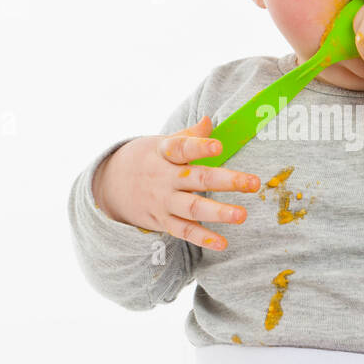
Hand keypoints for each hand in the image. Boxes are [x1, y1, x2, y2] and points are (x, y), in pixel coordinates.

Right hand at [92, 115, 260, 250]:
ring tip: (241, 215)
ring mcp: (163, 201)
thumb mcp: (161, 143)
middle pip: (197, 179)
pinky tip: (222, 243)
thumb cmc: (146, 159)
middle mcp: (165, 178)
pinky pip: (184, 231)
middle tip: (253, 183)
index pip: (182, 148)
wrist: (110, 185)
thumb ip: (189, 135)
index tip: (218, 146)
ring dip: (218, 212)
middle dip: (227, 181)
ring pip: (193, 208)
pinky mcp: (162, 221)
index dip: (200, 147)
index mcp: (164, 153)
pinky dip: (202, 238)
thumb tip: (209, 120)